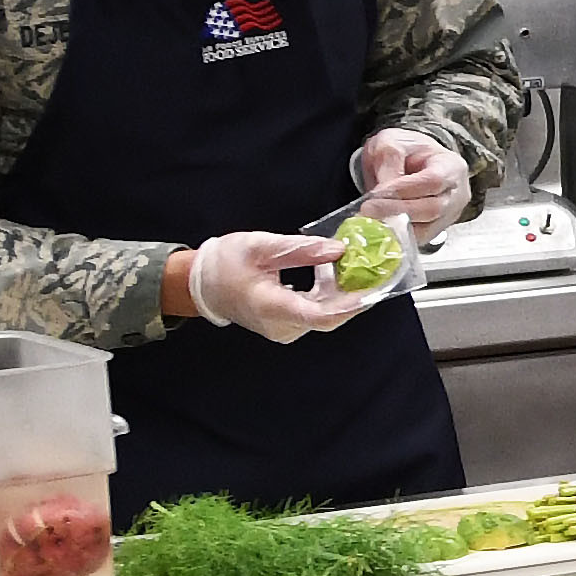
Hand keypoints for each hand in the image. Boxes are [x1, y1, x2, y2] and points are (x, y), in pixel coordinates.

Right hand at [169, 227, 379, 343]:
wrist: (199, 284)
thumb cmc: (223, 263)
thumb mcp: (261, 246)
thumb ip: (301, 249)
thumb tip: (338, 250)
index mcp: (272, 307)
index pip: (321, 314)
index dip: (351, 304)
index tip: (374, 288)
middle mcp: (281, 325)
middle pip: (330, 316)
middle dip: (355, 293)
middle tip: (376, 268)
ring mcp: (284, 329)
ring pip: (325, 314)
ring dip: (343, 292)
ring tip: (357, 264)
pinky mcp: (287, 325)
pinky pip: (316, 312)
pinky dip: (329, 294)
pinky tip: (335, 272)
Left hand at [344, 130, 472, 231]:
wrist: (414, 161)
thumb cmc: (407, 150)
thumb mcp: (392, 142)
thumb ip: (388, 162)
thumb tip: (381, 193)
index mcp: (451, 166)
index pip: (433, 181)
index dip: (405, 190)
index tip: (377, 193)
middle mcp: (457, 194)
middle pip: (433, 209)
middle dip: (397, 211)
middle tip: (368, 210)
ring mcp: (449, 215)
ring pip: (426, 229)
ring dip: (396, 227)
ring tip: (370, 220)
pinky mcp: (437, 230)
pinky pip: (419, 239)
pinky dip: (398, 236)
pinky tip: (380, 228)